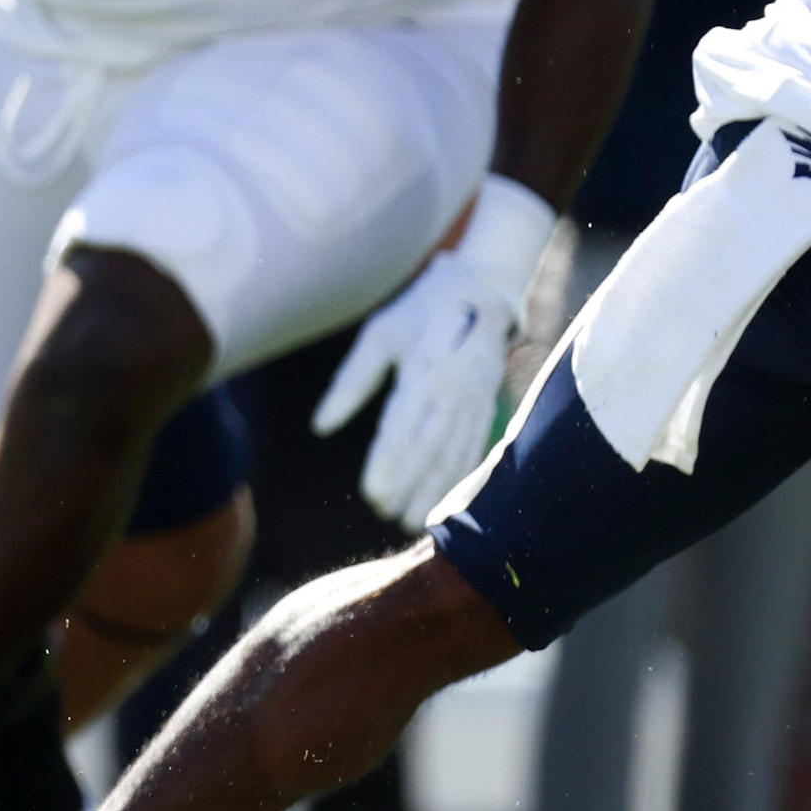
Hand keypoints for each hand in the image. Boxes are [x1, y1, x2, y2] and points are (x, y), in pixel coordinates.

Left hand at [311, 174, 554, 525]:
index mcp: (424, 363)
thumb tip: (319, 427)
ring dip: (435, 489)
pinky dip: (460, 478)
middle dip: (410, 482)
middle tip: (385, 512)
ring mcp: (479, 397)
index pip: (403, 422)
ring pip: (455, 452)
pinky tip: (444, 503)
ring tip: (410, 520)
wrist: (483, 289)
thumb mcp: (380, 335)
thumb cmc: (418, 312)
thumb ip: (351, 382)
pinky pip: (476, 447)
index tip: (372, 491)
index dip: (389, 460)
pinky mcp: (490, 405)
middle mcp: (455, 384)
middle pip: (430, 443)